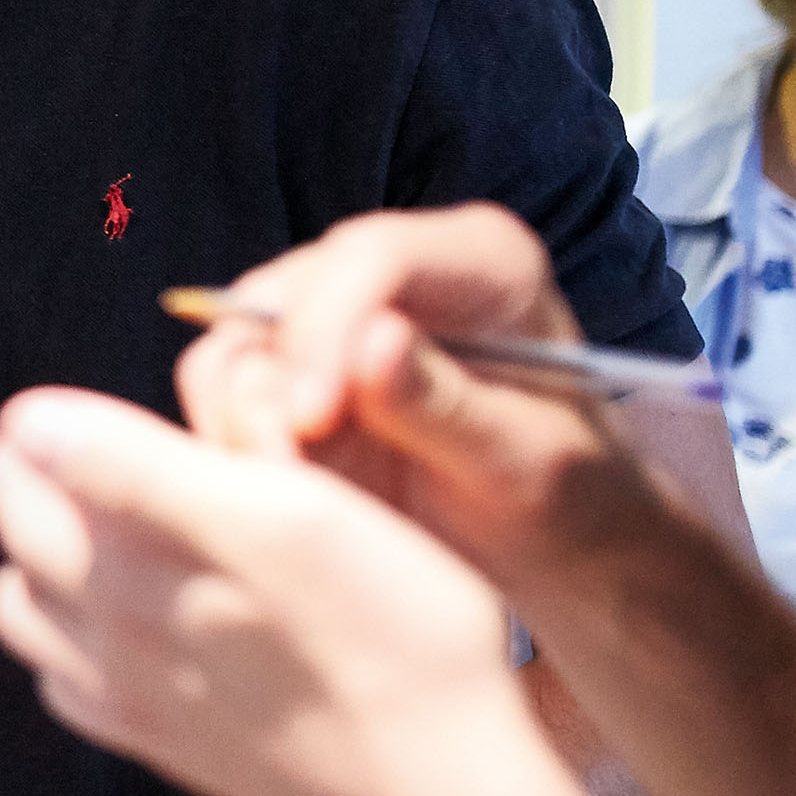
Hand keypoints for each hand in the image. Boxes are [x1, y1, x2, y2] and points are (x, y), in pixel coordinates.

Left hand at [0, 385, 565, 795]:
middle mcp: (106, 633)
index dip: (61, 414)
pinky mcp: (163, 747)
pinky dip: (78, 641)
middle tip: (121, 449)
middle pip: (18, 529)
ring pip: (30, 609)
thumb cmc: (390, 639)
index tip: (117, 407)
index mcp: (126, 564)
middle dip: (46, 476)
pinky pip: (71, 684)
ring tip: (124, 530)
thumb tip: (24, 425)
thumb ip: (136, 468)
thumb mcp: (283, 514)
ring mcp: (129, 699)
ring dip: (50, 559)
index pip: (23, 458)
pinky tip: (140, 620)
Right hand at [179, 206, 640, 593]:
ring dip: (240, 416)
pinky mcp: (296, 366)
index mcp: (485, 262)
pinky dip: (232, 436)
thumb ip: (448, 404)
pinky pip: (225, 385)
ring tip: (285, 488)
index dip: (325, 326)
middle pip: (287, 291)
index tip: (310, 418)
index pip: (374, 255)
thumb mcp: (527, 460)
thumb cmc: (570, 495)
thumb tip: (373, 343)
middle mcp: (398, 267)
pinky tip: (277, 488)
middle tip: (286, 472)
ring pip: (237, 335)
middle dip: (271, 383)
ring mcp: (339, 314)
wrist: (556, 540)